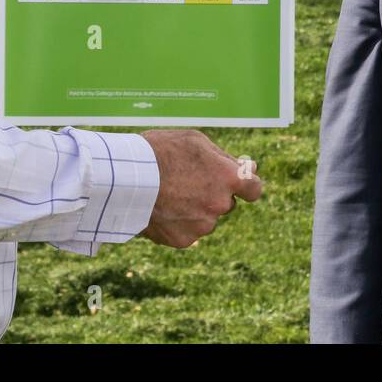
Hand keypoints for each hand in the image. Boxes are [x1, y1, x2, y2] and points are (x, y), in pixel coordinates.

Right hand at [139, 130, 262, 247]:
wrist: (126, 179)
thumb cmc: (162, 151)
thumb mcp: (196, 141)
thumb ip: (225, 158)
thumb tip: (249, 168)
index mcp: (228, 179)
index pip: (254, 189)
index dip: (247, 185)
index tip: (238, 183)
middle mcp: (220, 205)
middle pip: (224, 202)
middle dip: (212, 194)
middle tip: (186, 181)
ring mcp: (202, 225)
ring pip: (205, 218)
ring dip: (194, 209)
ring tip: (167, 193)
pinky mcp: (184, 240)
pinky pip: (187, 231)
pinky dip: (178, 223)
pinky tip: (161, 208)